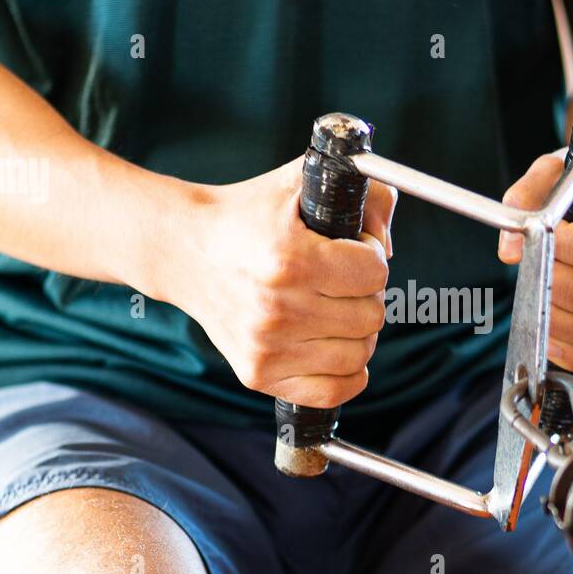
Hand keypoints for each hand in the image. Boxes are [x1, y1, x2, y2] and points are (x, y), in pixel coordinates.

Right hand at [171, 158, 395, 406]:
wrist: (185, 250)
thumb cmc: (249, 214)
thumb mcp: (303, 181)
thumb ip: (366, 193)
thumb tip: (387, 248)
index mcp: (291, 259)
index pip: (374, 272)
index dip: (370, 256)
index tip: (351, 250)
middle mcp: (278, 307)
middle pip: (372, 316)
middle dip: (365, 294)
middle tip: (341, 281)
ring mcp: (267, 346)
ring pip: (360, 354)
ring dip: (357, 332)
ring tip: (335, 310)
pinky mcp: (258, 374)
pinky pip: (334, 391)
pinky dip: (348, 374)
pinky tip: (335, 348)